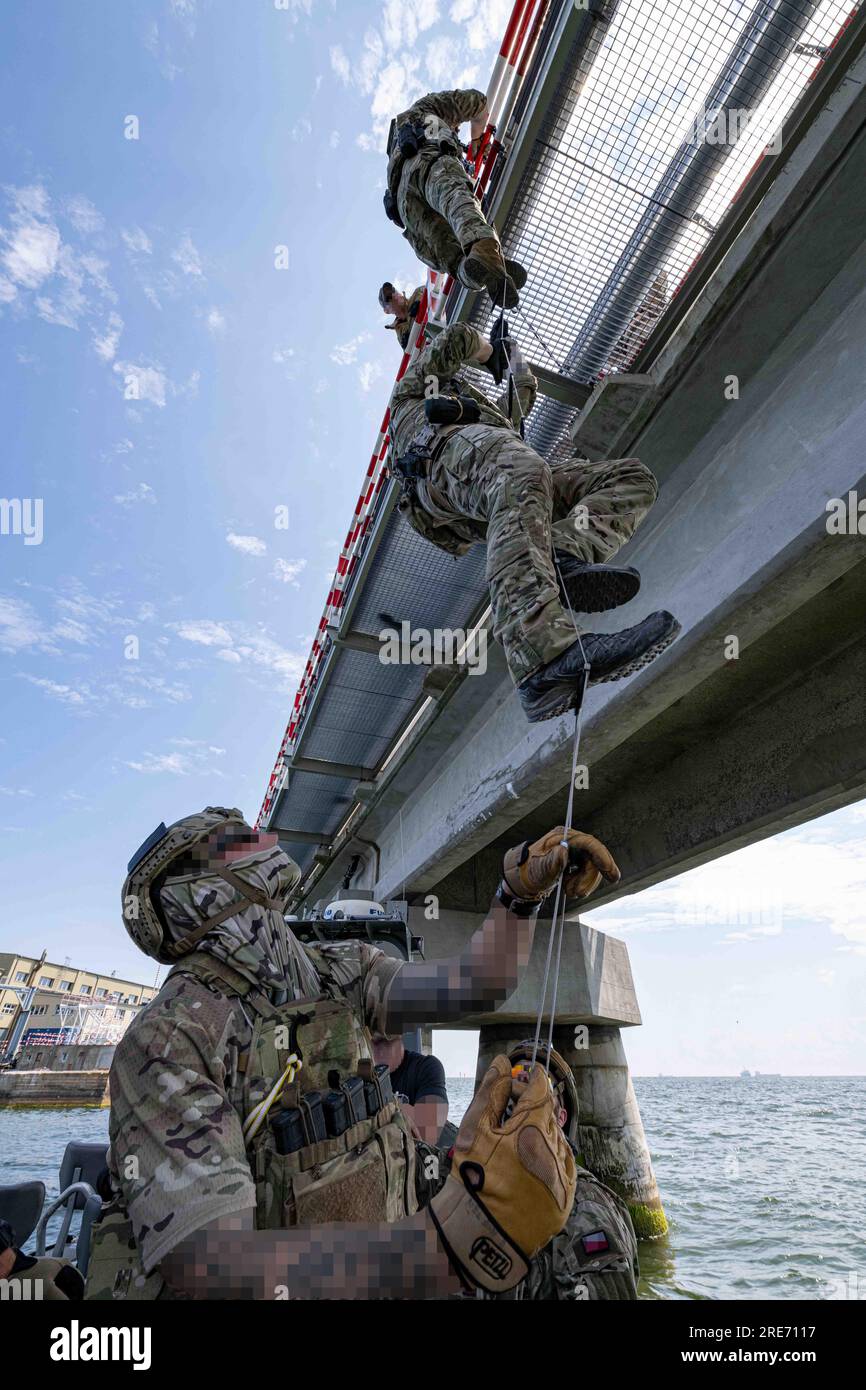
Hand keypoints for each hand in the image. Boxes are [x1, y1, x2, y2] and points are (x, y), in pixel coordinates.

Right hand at [429, 1056, 574, 1291]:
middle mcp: (555, 1151)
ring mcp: (563, 1177)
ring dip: (541, 1133)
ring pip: (558, 1140)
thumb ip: (491, 1092)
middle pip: (549, 1115)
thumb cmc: (473, 1178)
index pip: (540, 1090)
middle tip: (510, 1113)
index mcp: (532, 1131)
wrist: (480, 1235)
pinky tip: (532, 1163)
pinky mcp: (566, 1199)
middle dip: (531, 1108)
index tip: (521, 1081)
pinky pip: (565, 1167)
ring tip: (516, 1143)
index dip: (529, 1082)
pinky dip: (552, 1158)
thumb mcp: (475, 1130)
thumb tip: (503, 1062)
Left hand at [503, 826, 619, 902]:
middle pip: (593, 858)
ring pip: (592, 867)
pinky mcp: (576, 861)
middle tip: (578, 894)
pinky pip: (588, 872)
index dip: (602, 857)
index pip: (589, 843)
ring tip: (567, 892)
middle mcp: (571, 841)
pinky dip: (581, 883)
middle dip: (589, 878)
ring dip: (584, 883)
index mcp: (562, 837)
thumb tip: (564, 851)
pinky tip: (568, 888)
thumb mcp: (540, 869)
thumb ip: (552, 861)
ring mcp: (574, 851)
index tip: (611, 874)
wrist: (522, 878)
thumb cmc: (529, 871)